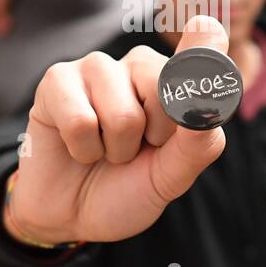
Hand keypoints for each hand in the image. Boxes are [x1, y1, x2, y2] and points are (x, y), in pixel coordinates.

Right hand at [7, 16, 229, 245]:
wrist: (74, 217)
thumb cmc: (129, 189)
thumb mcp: (173, 176)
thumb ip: (199, 141)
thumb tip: (209, 103)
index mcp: (177, 78)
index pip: (203, 59)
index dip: (205, 72)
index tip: (205, 49)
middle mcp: (139, 63)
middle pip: (164, 94)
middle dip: (151, 139)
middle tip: (135, 150)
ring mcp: (97, 66)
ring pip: (123, 116)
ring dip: (115, 150)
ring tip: (105, 149)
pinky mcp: (57, 79)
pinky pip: (81, 121)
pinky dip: (83, 150)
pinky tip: (78, 146)